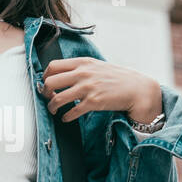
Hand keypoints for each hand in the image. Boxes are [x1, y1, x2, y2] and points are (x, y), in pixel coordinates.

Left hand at [41, 57, 160, 122]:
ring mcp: (88, 88)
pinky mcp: (94, 102)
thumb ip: (82, 68)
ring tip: (54, 111)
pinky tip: (66, 118)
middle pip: (51, 82)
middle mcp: (83, 73)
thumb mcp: (98, 66)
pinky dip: (66, 117)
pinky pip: (72, 111)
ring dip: (52, 107)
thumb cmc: (118, 78)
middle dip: (44, 92)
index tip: (46, 84)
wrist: (137, 89)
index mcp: (83, 62)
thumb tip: (64, 75)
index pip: (53, 65)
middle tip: (47, 98)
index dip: (45, 76)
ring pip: (58, 98)